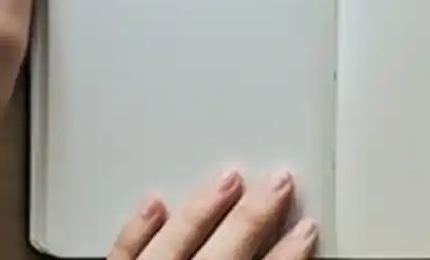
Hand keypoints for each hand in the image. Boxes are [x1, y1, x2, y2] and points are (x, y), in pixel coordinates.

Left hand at [108, 169, 317, 259]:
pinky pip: (123, 256)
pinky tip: (154, 202)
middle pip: (225, 252)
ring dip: (204, 210)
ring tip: (228, 177)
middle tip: (279, 181)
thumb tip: (288, 249)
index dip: (289, 252)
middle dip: (255, 216)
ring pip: (175, 244)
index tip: (306, 228)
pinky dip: (138, 230)